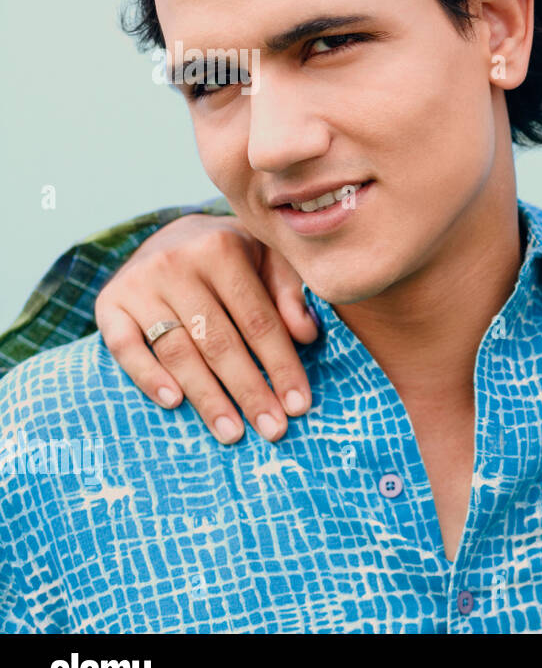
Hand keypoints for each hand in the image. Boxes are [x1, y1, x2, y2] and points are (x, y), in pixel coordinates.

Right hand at [94, 214, 315, 443]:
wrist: (174, 234)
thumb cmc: (235, 257)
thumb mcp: (270, 260)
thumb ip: (289, 294)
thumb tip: (306, 335)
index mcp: (222, 250)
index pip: (258, 321)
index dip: (281, 365)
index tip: (299, 405)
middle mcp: (176, 264)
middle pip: (219, 341)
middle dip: (249, 391)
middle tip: (273, 430)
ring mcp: (138, 284)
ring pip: (177, 350)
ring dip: (207, 397)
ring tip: (232, 432)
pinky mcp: (108, 303)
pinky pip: (124, 347)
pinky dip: (147, 377)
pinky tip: (174, 403)